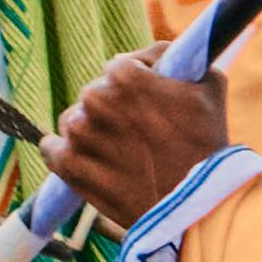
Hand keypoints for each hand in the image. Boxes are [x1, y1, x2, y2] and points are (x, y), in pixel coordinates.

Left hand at [45, 59, 233, 228]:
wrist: (199, 209)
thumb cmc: (209, 148)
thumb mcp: (209, 86)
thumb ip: (179, 57)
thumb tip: (156, 52)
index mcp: (126, 75)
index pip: (119, 68)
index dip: (136, 84)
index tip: (148, 101)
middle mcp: (97, 99)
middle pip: (95, 95)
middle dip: (113, 110)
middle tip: (138, 134)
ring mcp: (80, 133)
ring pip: (74, 121)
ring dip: (91, 132)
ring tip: (121, 154)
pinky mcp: (69, 165)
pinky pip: (52, 149)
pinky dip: (62, 154)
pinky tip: (86, 161)